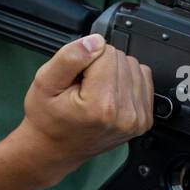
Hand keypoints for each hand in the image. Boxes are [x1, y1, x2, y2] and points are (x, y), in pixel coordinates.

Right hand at [18, 34, 153, 173]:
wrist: (54, 149)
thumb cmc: (47, 119)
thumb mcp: (45, 82)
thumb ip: (70, 58)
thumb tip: (95, 41)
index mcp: (101, 105)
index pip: (106, 52)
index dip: (86, 59)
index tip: (76, 77)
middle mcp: (125, 115)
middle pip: (121, 58)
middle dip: (101, 66)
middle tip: (83, 87)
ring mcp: (137, 119)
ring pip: (134, 66)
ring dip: (114, 73)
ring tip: (95, 92)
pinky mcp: (144, 120)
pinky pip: (143, 79)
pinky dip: (126, 81)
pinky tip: (109, 94)